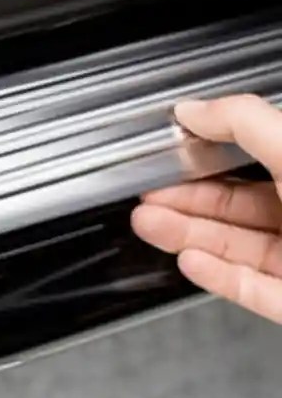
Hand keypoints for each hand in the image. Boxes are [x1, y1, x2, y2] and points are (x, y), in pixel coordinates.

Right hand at [132, 95, 281, 321]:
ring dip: (186, 234)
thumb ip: (242, 122)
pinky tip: (188, 260)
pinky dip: (216, 276)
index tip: (166, 155)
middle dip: (182, 201)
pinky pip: (250, 289)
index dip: (206, 158)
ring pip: (235, 247)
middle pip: (236, 207)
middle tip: (143, 194)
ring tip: (147, 223)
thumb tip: (193, 109)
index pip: (254, 159)